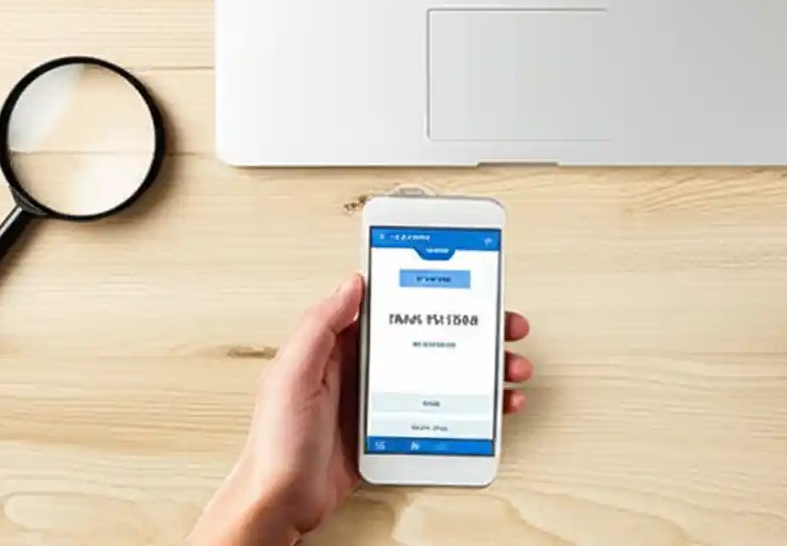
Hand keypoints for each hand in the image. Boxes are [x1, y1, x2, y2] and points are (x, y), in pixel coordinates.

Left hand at [189, 274, 534, 544]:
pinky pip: (442, 408)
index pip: (394, 306)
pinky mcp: (396, 429)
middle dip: (473, 331)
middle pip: (431, 337)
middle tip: (505, 326)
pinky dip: (472, 406)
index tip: (465, 284)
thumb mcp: (291, 374)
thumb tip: (351, 284)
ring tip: (509, 369)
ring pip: (444, 371)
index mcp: (339, 345)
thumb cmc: (276, 443)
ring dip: (481, 368)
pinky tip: (492, 408)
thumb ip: (320, 326)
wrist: (280, 502)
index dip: (433, 294)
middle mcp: (365, 367)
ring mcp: (383, 399)